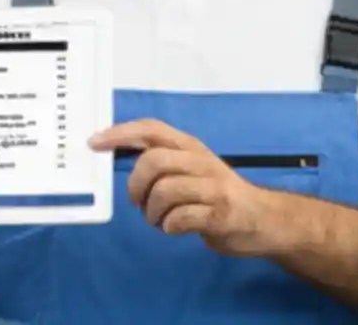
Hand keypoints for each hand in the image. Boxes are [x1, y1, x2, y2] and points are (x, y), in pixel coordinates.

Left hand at [89, 118, 272, 256]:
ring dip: (152, 213)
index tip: (94, 143)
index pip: (152, 129)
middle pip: (154, 161)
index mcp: (190, 146)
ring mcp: (213, 187)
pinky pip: (181, 218)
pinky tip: (175, 228)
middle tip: (138, 203)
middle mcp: (201, 161)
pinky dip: (169, 227)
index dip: (121, 133)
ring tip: (159, 220)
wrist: (263, 219)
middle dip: (137, 185)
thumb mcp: (191, 168)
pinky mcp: (220, 213)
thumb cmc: (217, 194)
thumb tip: (116, 154)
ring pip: (165, 190)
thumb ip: (162, 161)